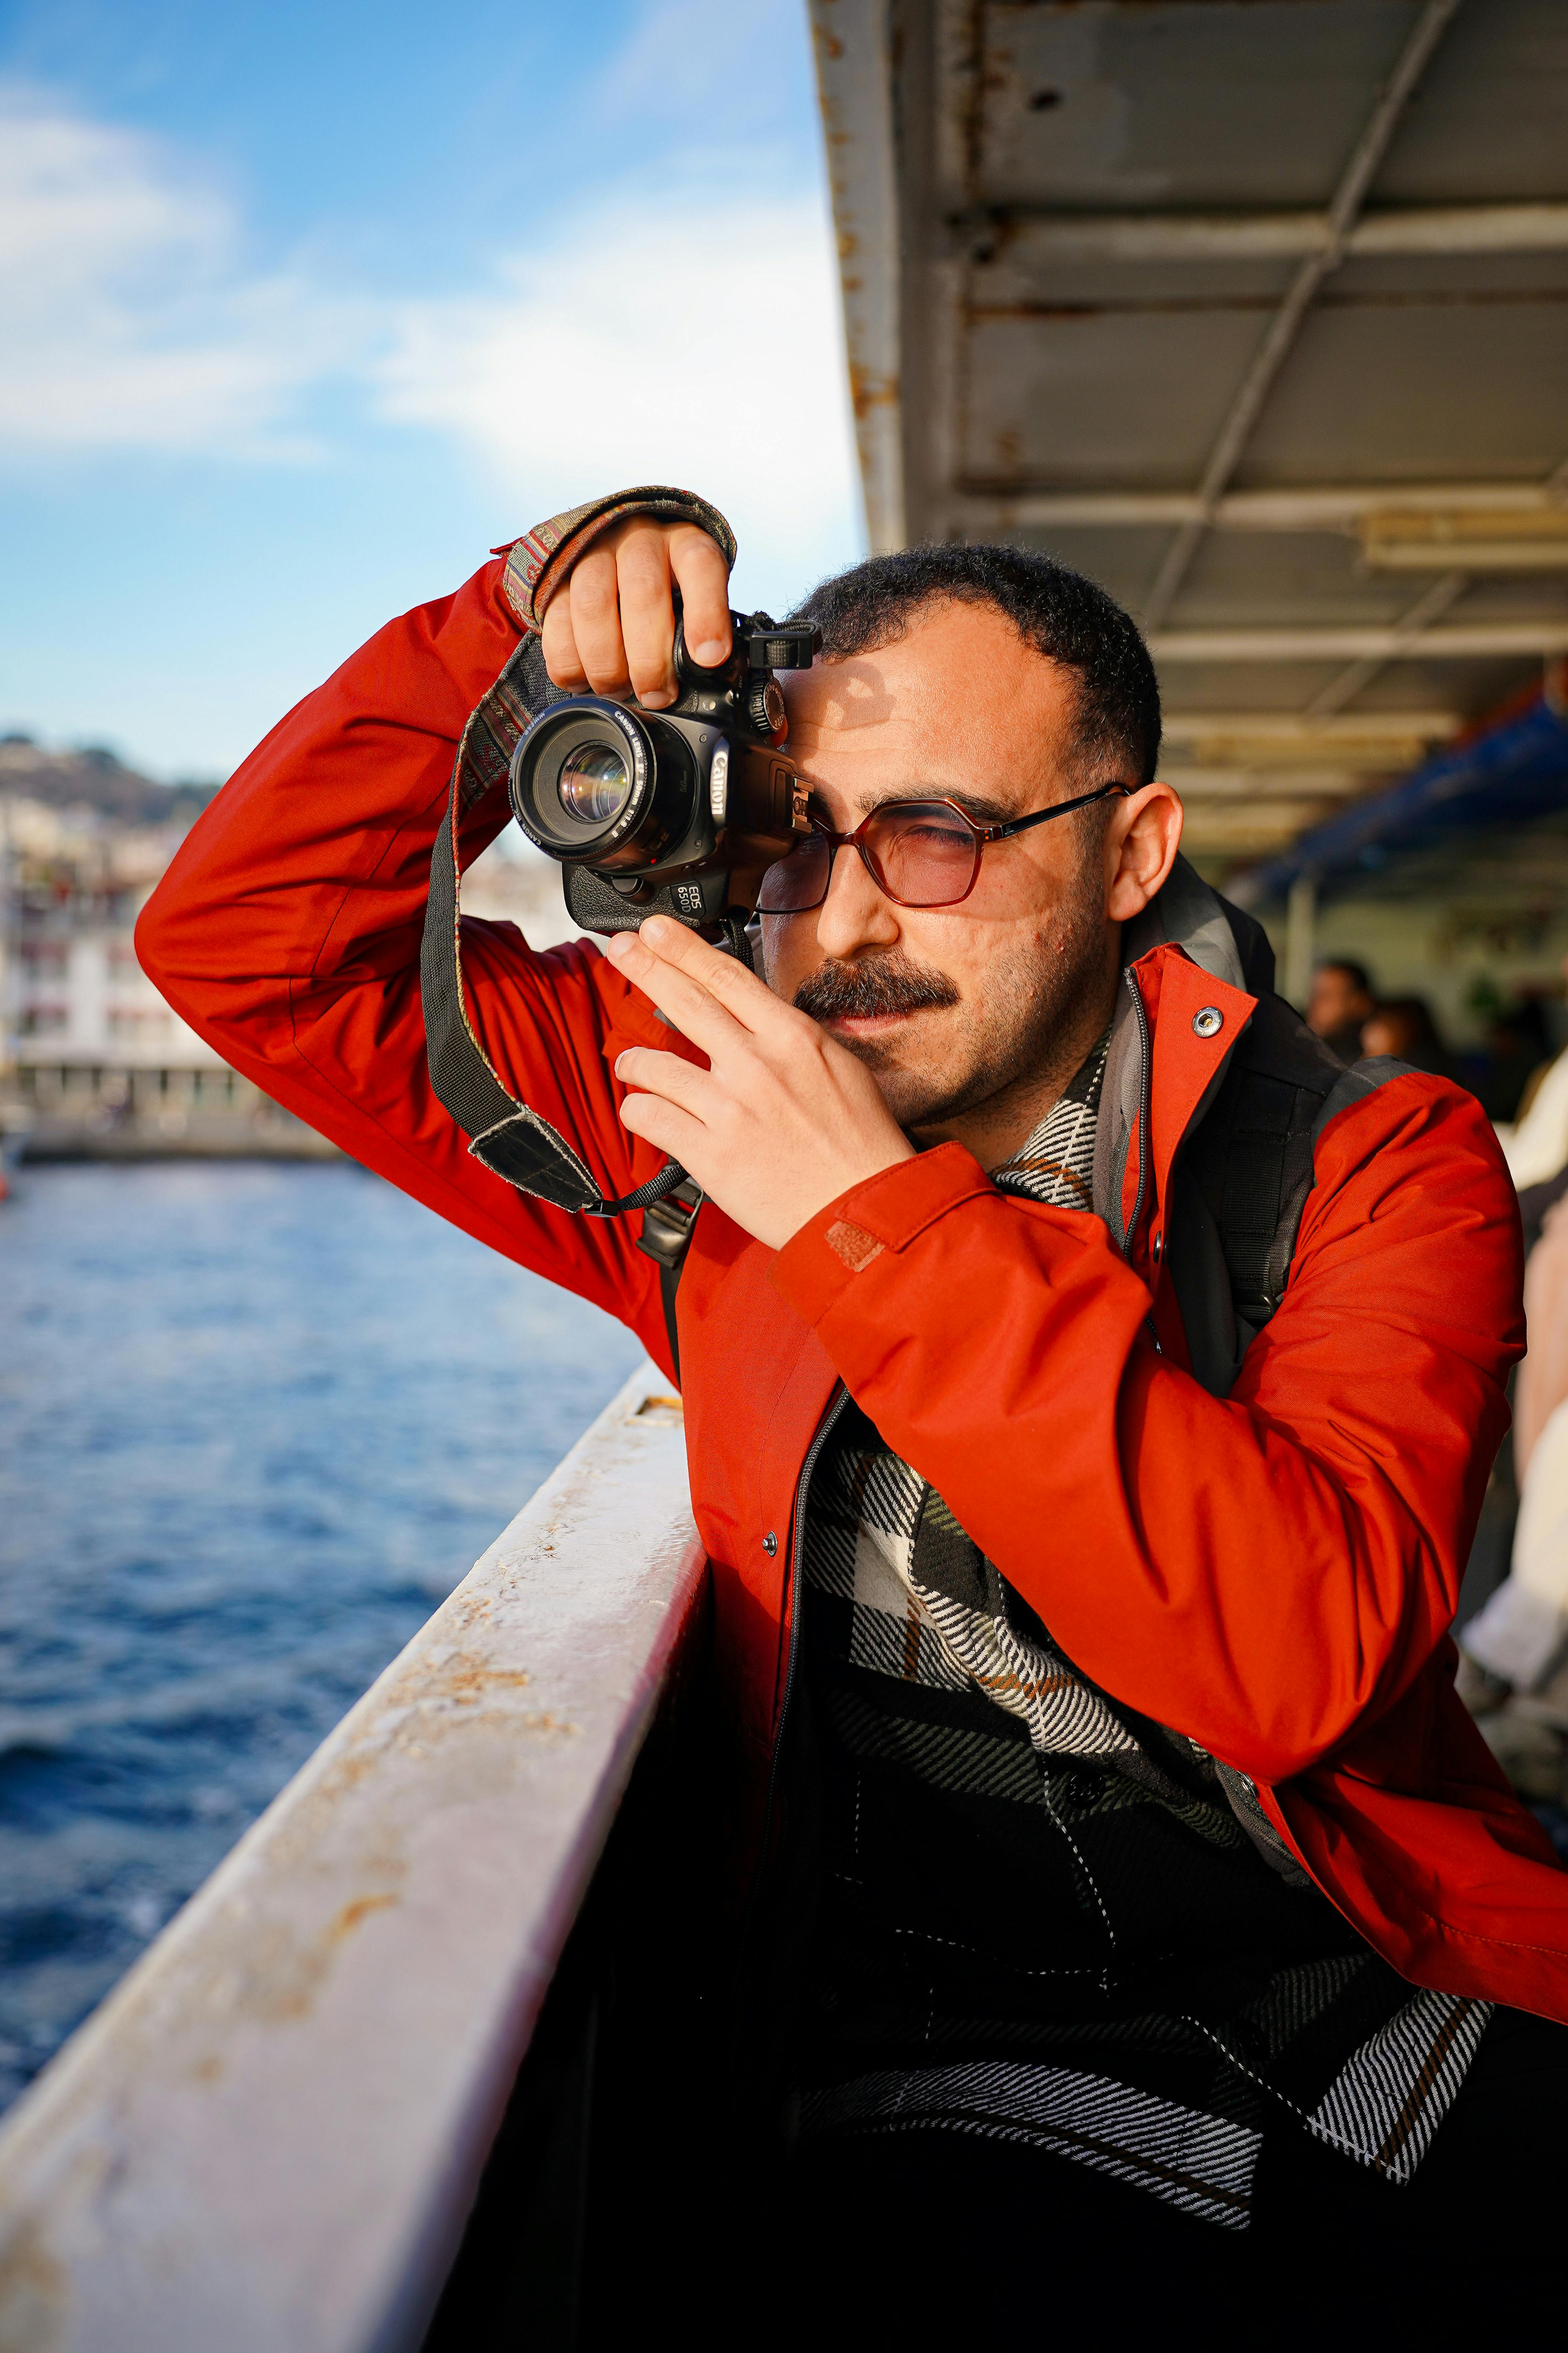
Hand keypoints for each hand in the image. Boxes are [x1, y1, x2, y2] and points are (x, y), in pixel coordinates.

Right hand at [540, 517, 731, 708]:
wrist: (614, 552)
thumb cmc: (665, 586)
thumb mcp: (694, 597)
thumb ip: (700, 628)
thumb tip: (703, 673)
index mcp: (683, 543)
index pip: (700, 565)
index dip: (706, 613)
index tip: (709, 657)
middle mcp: (638, 539)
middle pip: (643, 592)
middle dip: (649, 658)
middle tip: (656, 695)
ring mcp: (593, 553)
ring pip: (593, 606)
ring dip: (606, 663)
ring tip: (618, 691)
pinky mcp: (556, 578)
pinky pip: (555, 621)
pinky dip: (568, 662)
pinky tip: (582, 681)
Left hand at [605, 917, 915, 1250]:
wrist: (862, 1209)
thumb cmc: (858, 1144)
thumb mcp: (838, 1069)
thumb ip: (790, 1041)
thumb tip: (753, 1020)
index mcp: (793, 1038)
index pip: (727, 976)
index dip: (683, 948)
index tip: (654, 929)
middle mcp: (758, 1065)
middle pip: (686, 1002)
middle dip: (645, 968)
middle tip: (620, 949)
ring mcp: (731, 1109)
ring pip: (653, 1065)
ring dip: (634, 1061)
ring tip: (632, 1064)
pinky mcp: (710, 1154)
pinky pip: (649, 1117)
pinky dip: (639, 1110)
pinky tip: (646, 1111)